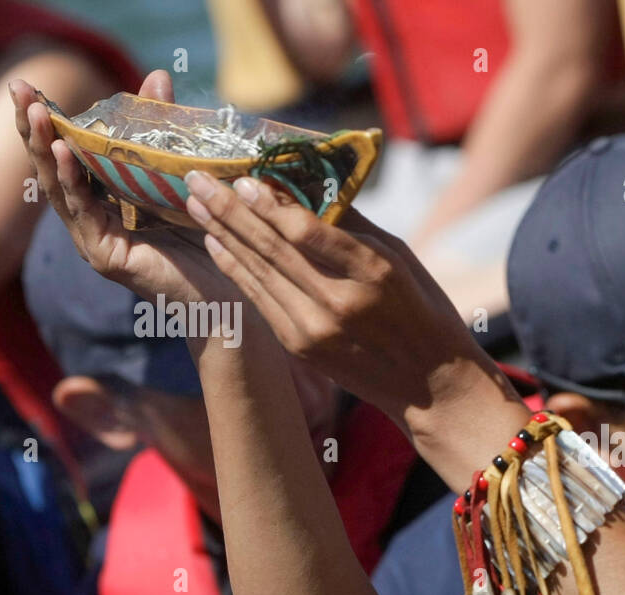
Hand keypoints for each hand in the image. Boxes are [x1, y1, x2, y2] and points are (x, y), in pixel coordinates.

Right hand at [9, 70, 240, 325]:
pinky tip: (62, 154)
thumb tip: (158, 75)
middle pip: (55, 168)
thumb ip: (165, 130)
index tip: (33, 87)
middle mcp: (95, 220)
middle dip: (35, 128)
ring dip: (46, 148)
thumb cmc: (212, 235)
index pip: (70, 155)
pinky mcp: (107, 257)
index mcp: (107, 200)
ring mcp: (96, 240)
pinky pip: (84, 214)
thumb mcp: (183, 174)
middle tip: (20, 88)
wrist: (233, 292)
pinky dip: (72, 182)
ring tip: (36, 114)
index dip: (50, 122)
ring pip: (61, 190)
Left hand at [181, 170, 495, 428]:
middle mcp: (339, 301)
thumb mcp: (404, 258)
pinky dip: (235, 268)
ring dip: (221, 234)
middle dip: (229, 209)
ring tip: (194, 202)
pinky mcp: (300, 347)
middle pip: (272, 247)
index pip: (307, 230)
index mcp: (373, 272)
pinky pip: (259, 298)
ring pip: (258, 271)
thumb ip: (355, 224)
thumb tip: (311, 182)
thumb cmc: (424, 312)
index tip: (242, 177)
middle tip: (196, 177)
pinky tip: (216, 243)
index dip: (268, 203)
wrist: (429, 387)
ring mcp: (315, 329)